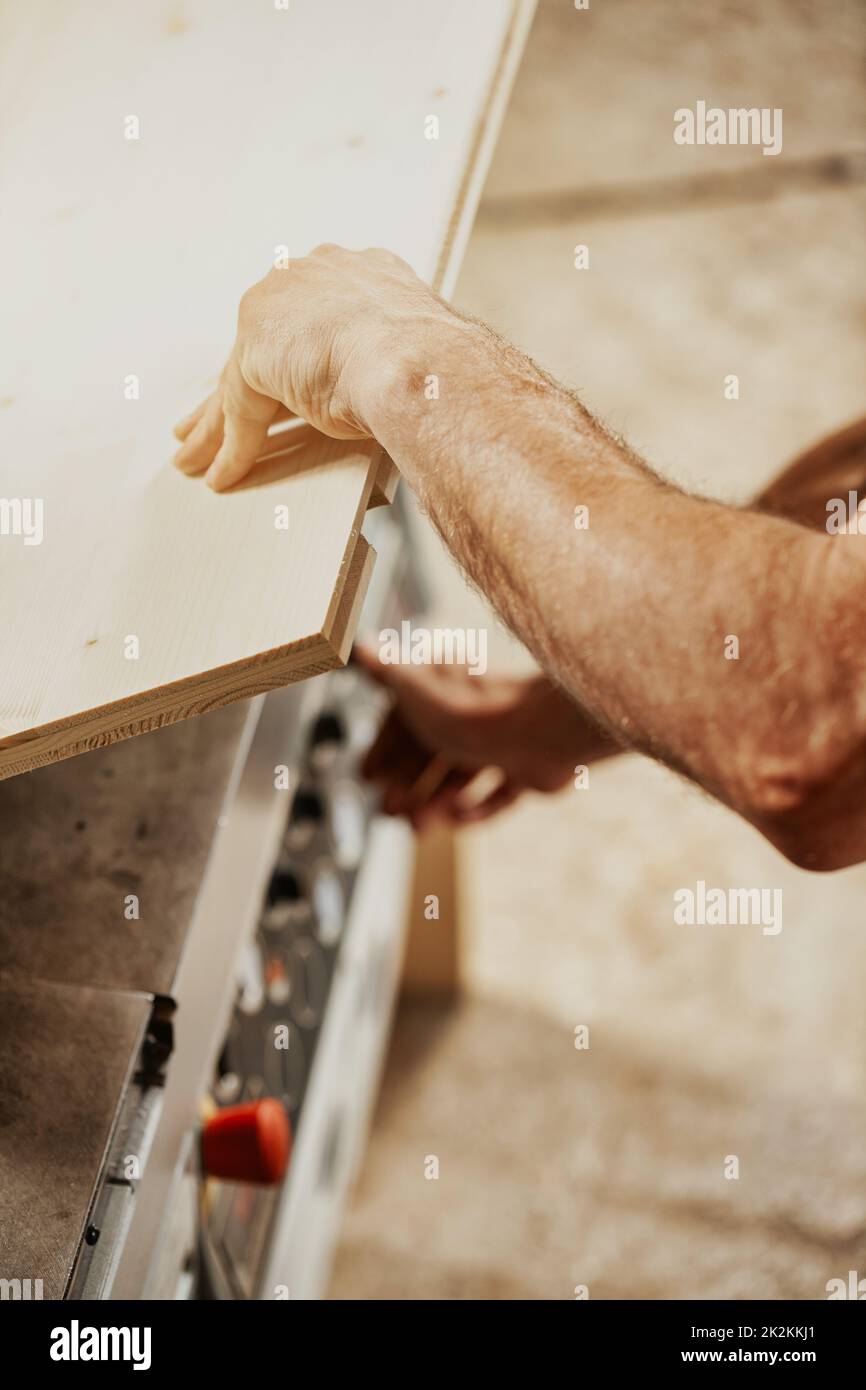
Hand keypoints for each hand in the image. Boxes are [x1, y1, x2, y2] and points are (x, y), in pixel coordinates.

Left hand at [173, 244, 457, 490]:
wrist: (420, 361)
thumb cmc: (435, 365)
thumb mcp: (409, 355)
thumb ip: (386, 361)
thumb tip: (392, 400)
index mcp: (353, 272)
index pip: (305, 322)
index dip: (289, 358)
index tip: (280, 382)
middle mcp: (308, 277)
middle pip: (260, 343)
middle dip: (234, 386)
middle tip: (207, 418)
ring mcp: (277, 309)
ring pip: (239, 377)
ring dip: (213, 423)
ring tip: (193, 456)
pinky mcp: (256, 353)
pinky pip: (239, 407)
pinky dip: (232, 446)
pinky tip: (222, 474)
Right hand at [354, 644, 616, 830]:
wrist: (536, 733)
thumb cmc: (469, 710)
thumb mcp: (412, 687)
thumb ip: (385, 671)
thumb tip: (361, 645)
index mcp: (447, 688)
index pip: (407, 719)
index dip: (385, 748)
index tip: (368, 776)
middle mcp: (476, 712)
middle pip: (434, 753)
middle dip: (408, 785)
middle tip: (389, 812)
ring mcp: (504, 741)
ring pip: (463, 776)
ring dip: (437, 802)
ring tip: (417, 827)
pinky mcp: (528, 768)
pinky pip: (500, 794)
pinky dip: (480, 808)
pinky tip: (460, 819)